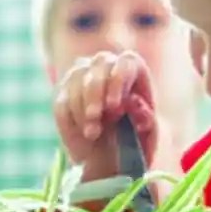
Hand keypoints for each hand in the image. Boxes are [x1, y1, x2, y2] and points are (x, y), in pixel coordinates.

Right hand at [53, 51, 159, 179]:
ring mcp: (83, 74)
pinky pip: (61, 103)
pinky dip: (68, 123)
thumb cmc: (136, 135)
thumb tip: (134, 101)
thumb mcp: (148, 131)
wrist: (112, 149)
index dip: (118, 81)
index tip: (114, 106)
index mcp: (133, 69)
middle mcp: (107, 65)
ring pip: (76, 81)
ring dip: (81, 110)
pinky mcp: (64, 91)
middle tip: (95, 118)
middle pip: (98, 67)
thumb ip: (146, 119)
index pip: (125, 62)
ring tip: (91, 135)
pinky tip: (78, 138)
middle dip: (94, 94)